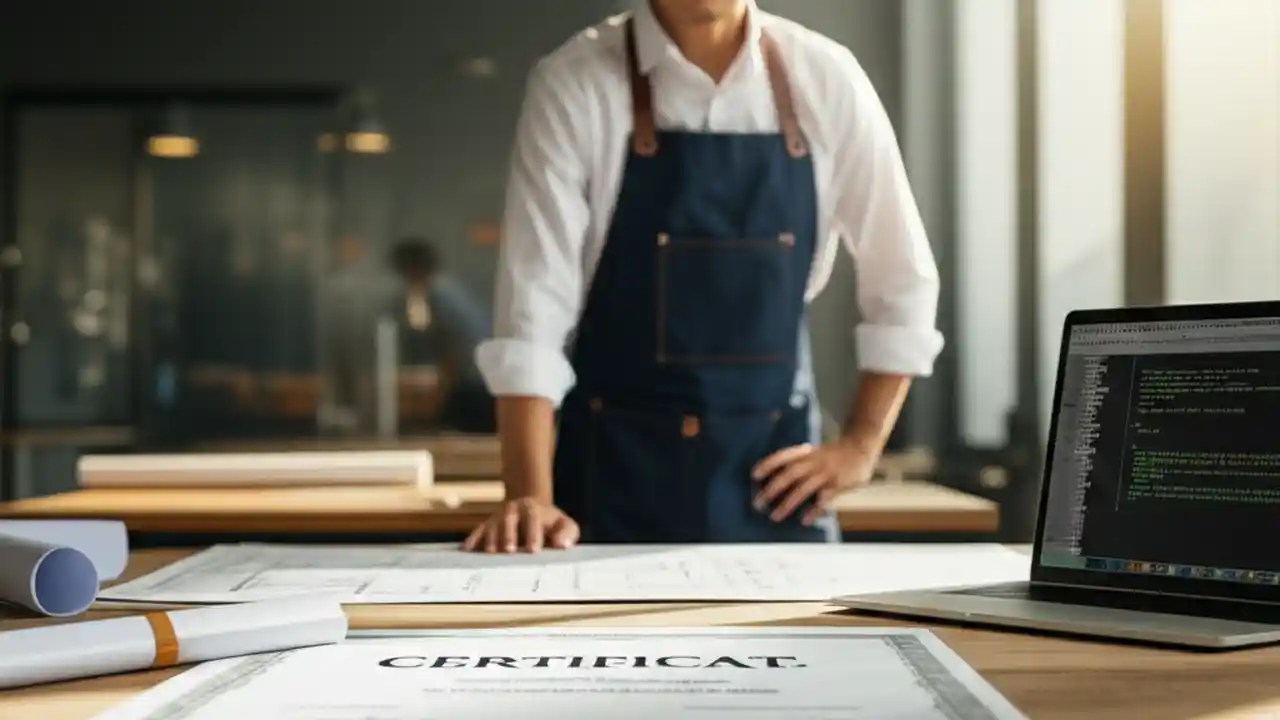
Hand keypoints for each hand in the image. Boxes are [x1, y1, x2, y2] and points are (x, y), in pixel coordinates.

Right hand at [462, 497, 579, 553]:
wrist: (531, 510)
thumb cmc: (551, 525)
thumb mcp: (565, 525)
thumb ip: (568, 533)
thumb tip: (563, 545)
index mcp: (534, 509)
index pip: (533, 518)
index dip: (533, 533)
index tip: (534, 550)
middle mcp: (513, 510)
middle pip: (509, 520)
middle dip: (509, 535)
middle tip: (510, 551)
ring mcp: (498, 517)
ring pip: (492, 526)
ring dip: (491, 539)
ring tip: (491, 553)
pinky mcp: (486, 525)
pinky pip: (477, 532)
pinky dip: (471, 540)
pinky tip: (465, 551)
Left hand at [751, 439, 877, 524]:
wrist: (861, 447)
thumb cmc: (833, 454)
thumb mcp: (814, 452)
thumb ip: (799, 462)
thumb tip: (775, 479)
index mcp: (806, 452)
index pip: (783, 456)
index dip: (768, 464)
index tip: (754, 475)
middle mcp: (814, 461)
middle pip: (790, 474)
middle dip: (773, 488)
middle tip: (758, 503)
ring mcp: (826, 472)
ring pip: (803, 488)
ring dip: (788, 503)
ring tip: (775, 516)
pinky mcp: (838, 484)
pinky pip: (824, 498)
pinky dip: (814, 510)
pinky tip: (805, 520)